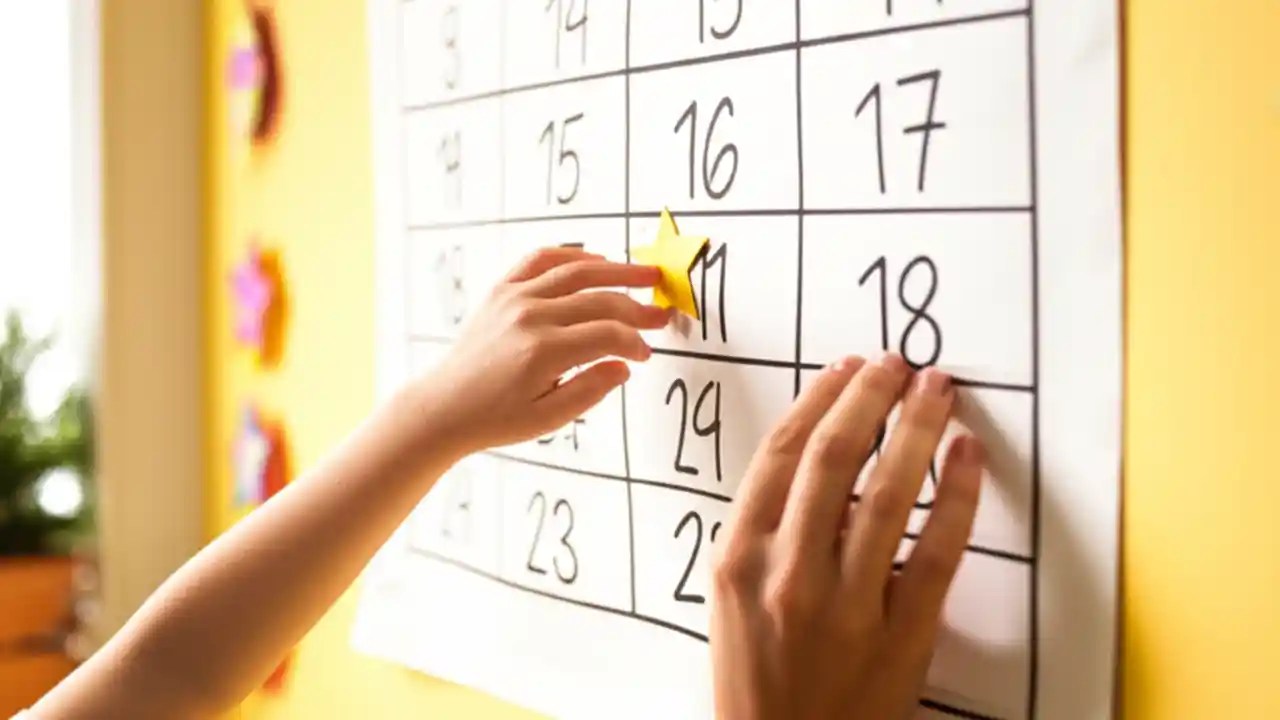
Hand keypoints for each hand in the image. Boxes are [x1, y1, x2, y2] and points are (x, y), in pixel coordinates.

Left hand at [416, 246, 667, 456]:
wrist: (444, 407)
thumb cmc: (495, 418)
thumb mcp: (548, 419)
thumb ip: (591, 391)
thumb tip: (624, 366)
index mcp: (543, 352)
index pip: (608, 335)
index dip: (635, 343)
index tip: (646, 354)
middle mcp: (529, 317)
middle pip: (599, 300)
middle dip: (637, 307)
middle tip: (662, 314)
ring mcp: (513, 298)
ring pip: (576, 271)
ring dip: (617, 270)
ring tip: (647, 274)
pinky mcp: (501, 290)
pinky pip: (539, 259)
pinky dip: (571, 255)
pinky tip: (596, 260)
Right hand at [710, 354, 985, 719]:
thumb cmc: (756, 679)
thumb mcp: (734, 601)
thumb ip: (767, 533)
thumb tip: (824, 466)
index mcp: (739, 558)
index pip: (780, 455)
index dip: (819, 400)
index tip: (847, 369)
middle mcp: (787, 574)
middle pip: (833, 460)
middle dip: (870, 398)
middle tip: (897, 363)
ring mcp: (845, 606)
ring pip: (887, 494)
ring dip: (917, 429)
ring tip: (937, 390)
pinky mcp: (899, 636)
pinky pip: (937, 552)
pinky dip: (955, 496)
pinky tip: (966, 456)